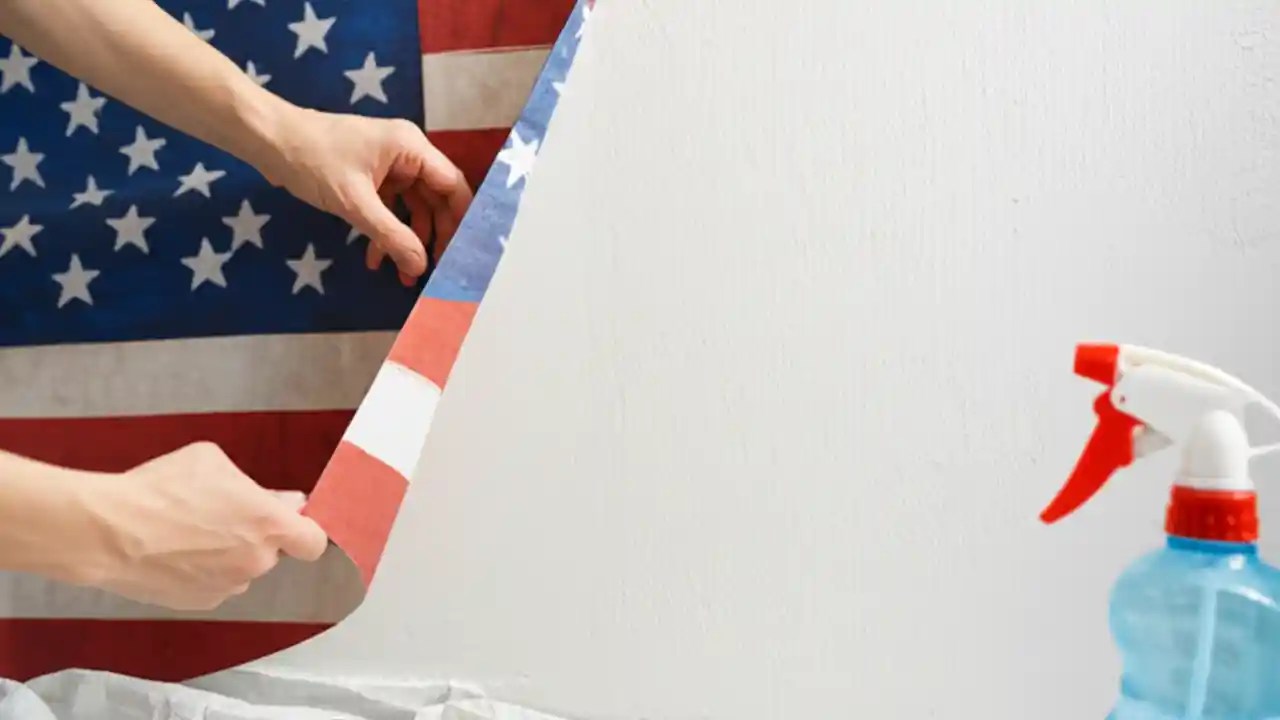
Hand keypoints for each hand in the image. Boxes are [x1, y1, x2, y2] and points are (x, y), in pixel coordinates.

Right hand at [70, 442, 328, 610]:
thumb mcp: (213, 463)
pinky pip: (215, 584)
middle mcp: (256, 562)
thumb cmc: (163, 487)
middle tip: (220, 517)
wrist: (108, 532)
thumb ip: (258, 487)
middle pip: (271, 552)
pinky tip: (174, 554)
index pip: (314, 543)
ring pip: (242, 569)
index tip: (288, 521)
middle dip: (255, 537)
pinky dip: (203, 572)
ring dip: (229, 556)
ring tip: (188, 535)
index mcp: (268, 525)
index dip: (304, 532)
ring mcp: (229, 587)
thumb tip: (288, 502)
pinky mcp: (200, 603)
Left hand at [261, 108, 473, 284]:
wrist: (268, 141)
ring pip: (412, 208)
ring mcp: (388, 165)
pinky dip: (385, 233)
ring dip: (408, 240)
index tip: (464, 252)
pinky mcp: (370, 177)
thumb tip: (420, 266)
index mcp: (410, 148)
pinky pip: (389, 208)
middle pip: (435, 200)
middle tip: (436, 270)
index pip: (452, 185)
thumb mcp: (355, 203)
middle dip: (434, 236)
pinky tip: (375, 259)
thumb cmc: (312, 160)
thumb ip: (392, 235)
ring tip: (404, 275)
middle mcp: (406, 154)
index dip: (463, 219)